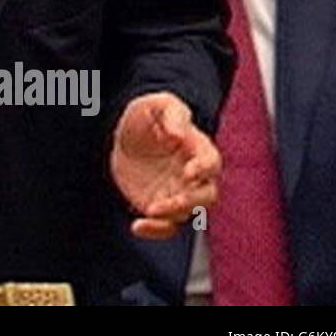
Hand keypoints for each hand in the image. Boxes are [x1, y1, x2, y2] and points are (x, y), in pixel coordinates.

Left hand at [110, 92, 220, 240]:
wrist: (123, 136)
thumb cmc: (147, 116)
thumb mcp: (156, 105)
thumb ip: (171, 114)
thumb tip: (179, 134)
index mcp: (198, 149)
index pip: (212, 163)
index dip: (204, 170)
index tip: (188, 172)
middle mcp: (194, 176)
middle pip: (208, 196)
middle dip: (192, 201)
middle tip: (170, 201)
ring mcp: (180, 193)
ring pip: (189, 214)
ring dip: (172, 216)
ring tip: (149, 211)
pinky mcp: (162, 206)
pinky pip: (167, 226)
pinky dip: (156, 231)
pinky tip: (137, 226)